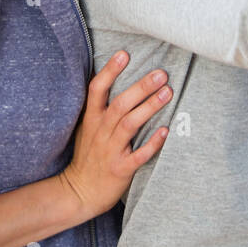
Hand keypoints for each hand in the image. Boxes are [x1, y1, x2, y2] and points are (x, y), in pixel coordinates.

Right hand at [58, 50, 170, 220]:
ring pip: (129, 125)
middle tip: (161, 74)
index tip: (124, 54)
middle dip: (141, 87)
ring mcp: (110, 150)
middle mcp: (100, 132)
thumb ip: (101, 108)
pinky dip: (152, 144)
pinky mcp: (120, 169)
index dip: (109, 71)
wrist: (79, 192)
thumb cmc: (89, 156)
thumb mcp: (88, 128)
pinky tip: (166, 131)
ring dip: (149, 108)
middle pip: (120, 104)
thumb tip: (120, 82)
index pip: (97, 90)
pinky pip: (138, 155)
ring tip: (168, 93)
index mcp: (91, 119)